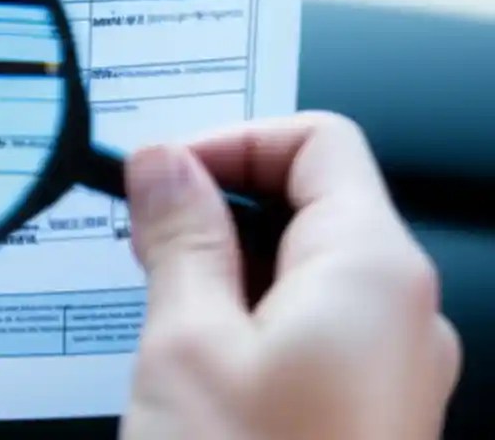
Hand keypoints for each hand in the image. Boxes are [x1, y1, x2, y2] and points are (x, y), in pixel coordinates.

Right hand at [121, 112, 460, 439]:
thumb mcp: (188, 346)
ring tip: (164, 322)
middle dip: (216, 211)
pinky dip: (246, 322)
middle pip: (307, 204)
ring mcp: (388, 366)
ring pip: (301, 271)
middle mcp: (401, 313)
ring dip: (224, 273)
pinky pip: (307, 327)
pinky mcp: (364, 406)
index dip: (227, 144)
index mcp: (373, 272)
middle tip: (146, 249)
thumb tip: (163, 165)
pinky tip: (196, 365)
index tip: (158, 178)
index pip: (315, 141)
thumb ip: (178, 239)